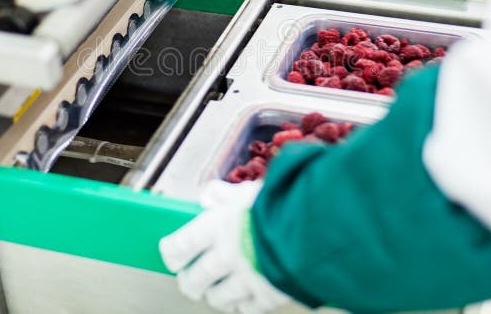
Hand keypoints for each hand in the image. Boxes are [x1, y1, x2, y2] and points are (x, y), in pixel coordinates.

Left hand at [160, 180, 290, 313]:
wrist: (320, 226)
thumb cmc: (285, 202)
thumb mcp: (250, 189)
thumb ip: (225, 194)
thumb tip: (208, 196)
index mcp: (218, 226)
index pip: (180, 246)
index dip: (172, 253)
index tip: (170, 254)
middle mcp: (227, 256)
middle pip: (195, 278)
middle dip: (189, 280)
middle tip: (189, 279)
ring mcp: (246, 279)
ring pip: (218, 297)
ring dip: (214, 295)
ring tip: (214, 291)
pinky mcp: (268, 295)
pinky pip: (247, 308)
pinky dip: (241, 305)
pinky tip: (243, 299)